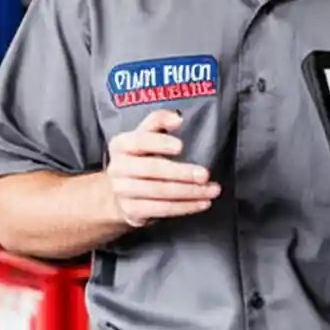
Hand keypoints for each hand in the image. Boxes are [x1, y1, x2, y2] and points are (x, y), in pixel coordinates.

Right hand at [105, 109, 219, 227]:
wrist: (120, 192)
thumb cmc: (141, 157)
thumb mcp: (146, 135)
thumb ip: (159, 121)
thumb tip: (177, 118)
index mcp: (121, 145)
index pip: (139, 141)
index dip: (159, 143)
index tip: (180, 146)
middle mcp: (118, 168)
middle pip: (152, 169)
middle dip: (181, 173)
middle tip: (205, 174)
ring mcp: (122, 192)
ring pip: (160, 192)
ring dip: (190, 192)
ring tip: (212, 190)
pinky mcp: (132, 211)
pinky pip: (162, 209)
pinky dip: (185, 207)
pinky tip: (202, 203)